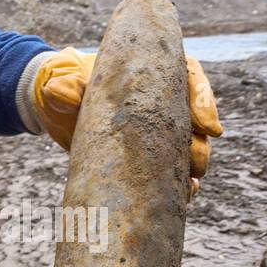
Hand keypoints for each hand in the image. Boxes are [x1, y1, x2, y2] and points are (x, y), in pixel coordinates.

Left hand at [29, 47, 222, 190]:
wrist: (59, 106)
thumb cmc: (69, 83)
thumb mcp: (67, 81)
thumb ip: (67, 85)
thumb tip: (57, 92)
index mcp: (156, 72)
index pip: (191, 79)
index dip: (205, 102)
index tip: (208, 128)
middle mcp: (165, 100)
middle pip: (196, 120)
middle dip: (200, 144)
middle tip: (195, 163)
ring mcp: (161, 129)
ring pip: (191, 147)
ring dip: (194, 167)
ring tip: (190, 184)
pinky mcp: (152, 154)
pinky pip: (176, 170)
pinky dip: (181, 183)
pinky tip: (183, 195)